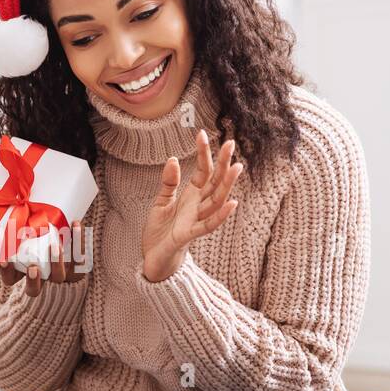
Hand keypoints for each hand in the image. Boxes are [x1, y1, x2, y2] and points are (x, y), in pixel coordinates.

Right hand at [0, 220, 88, 296]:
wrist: (65, 228)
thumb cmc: (35, 223)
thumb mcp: (24, 223)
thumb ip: (16, 217)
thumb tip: (8, 199)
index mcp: (22, 271)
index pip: (10, 279)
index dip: (6, 272)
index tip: (4, 260)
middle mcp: (40, 277)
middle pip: (34, 290)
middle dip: (33, 280)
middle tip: (33, 267)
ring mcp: (59, 274)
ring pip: (59, 277)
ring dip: (56, 264)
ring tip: (56, 246)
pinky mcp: (77, 268)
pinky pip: (80, 260)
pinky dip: (79, 241)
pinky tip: (75, 224)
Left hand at [141, 130, 241, 282]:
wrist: (153, 258)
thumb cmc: (160, 231)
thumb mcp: (160, 202)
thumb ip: (168, 182)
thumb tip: (173, 159)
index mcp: (191, 196)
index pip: (202, 171)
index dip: (203, 153)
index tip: (202, 132)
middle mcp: (197, 206)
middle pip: (214, 182)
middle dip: (222, 164)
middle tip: (231, 143)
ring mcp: (195, 220)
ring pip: (215, 201)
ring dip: (226, 185)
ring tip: (237, 167)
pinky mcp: (188, 236)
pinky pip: (207, 225)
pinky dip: (220, 216)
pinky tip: (231, 203)